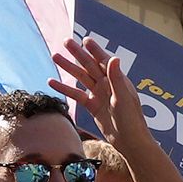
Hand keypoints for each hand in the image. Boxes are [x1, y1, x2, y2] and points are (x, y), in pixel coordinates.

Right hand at [50, 34, 153, 150]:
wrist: (129, 142)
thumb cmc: (131, 120)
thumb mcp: (122, 98)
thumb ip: (116, 78)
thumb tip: (114, 58)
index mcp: (118, 81)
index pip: (104, 61)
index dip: (95, 50)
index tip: (85, 39)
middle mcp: (108, 86)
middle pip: (90, 66)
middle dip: (78, 54)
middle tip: (65, 41)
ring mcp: (100, 95)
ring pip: (81, 78)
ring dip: (68, 68)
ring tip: (55, 56)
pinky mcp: (93, 106)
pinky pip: (76, 95)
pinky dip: (65, 88)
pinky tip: (51, 81)